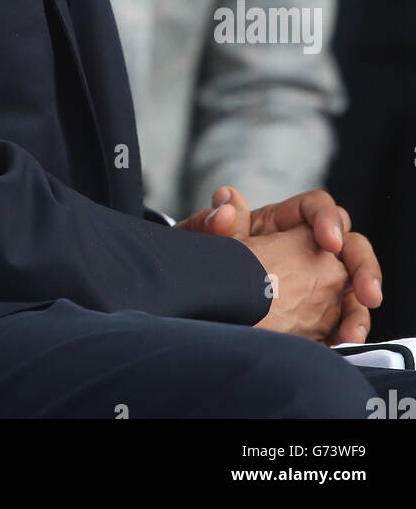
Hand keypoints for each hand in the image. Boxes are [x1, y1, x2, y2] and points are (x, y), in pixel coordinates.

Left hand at [177, 185, 381, 343]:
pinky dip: (344, 335)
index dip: (327, 219)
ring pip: (352, 288)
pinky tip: (340, 350)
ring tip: (351, 336)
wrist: (189, 299)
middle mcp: (304, 249)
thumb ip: (210, 223)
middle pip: (349, 246)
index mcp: (280, 222)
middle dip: (364, 268)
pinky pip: (339, 321)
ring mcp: (313, 283)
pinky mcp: (314, 316)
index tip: (327, 242)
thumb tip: (224, 208)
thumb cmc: (198, 259)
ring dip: (358, 311)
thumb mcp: (199, 241)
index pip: (316, 207)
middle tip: (367, 294)